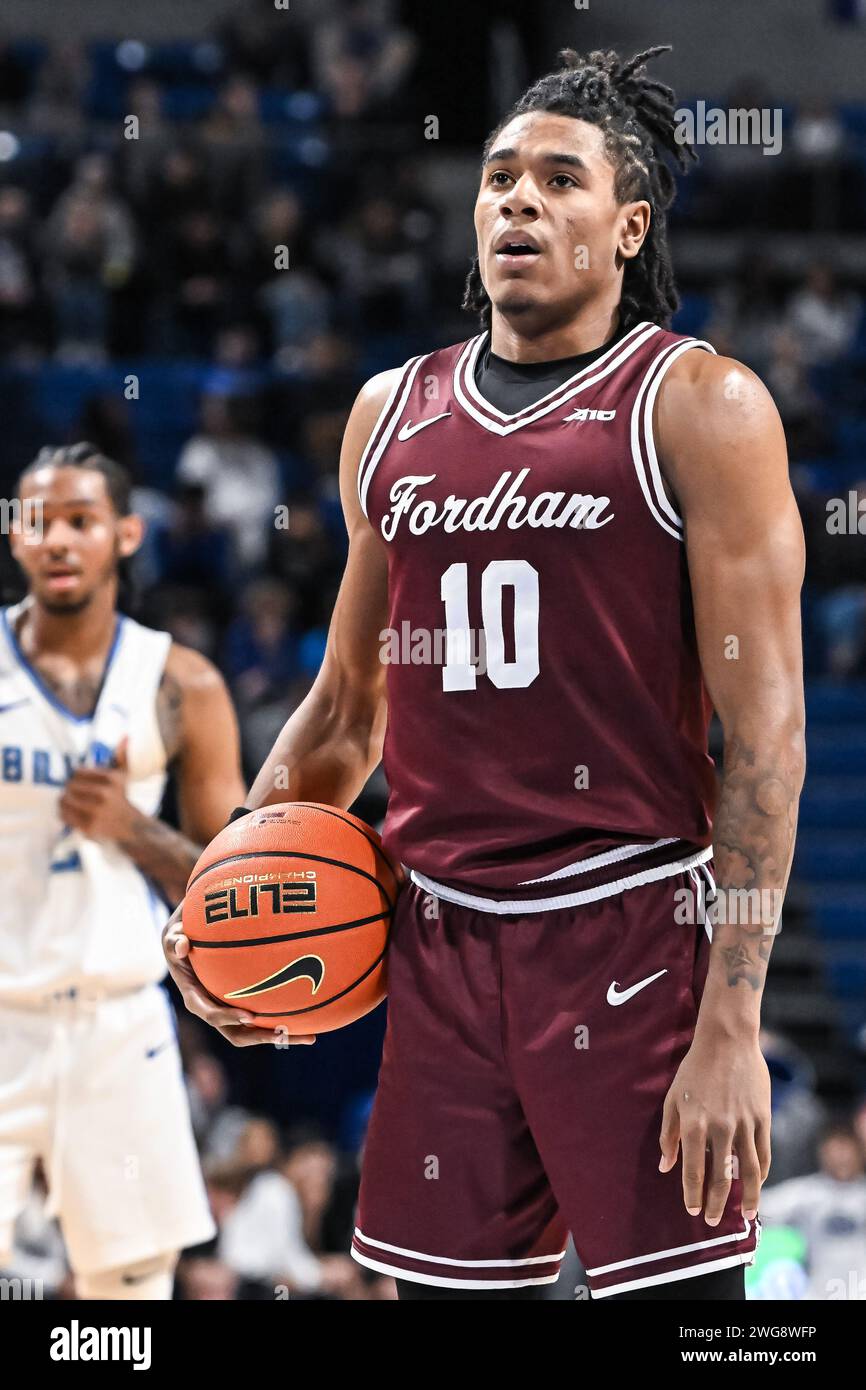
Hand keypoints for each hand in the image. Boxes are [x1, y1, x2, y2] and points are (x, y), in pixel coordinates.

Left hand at [59, 738, 136, 842]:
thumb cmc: (120, 797)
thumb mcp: (123, 775)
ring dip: (64, 801)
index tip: (80, 782)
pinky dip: (64, 814)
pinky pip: (64, 815)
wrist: (130, 826)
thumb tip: (126, 737)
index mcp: (110, 779)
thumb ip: (121, 756)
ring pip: (64, 800)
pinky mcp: (88, 826)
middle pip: (69, 786)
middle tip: (73, 793)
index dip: (76, 777)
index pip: (77, 772)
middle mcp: (103, 795)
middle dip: (69, 789)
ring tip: (70, 802)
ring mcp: (96, 812)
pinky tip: (72, 813)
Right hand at [162, 900, 316, 1048]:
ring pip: (255, 1032)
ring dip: (281, 1036)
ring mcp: (229, 1010)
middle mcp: (212, 1010)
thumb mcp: (172, 933)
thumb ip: (175, 939)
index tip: (249, 1016)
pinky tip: (311, 1016)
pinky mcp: (242, 1004)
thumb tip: (182, 946)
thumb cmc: (182, 934)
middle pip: (238, 1034)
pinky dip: (283, 1019)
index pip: (210, 1014)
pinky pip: (264, 1017)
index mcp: (194, 998)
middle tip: (288, 1033)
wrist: (187, 940)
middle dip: (263, 1038)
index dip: (228, 1018)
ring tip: (310, 1036)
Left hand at [659, 1027, 770, 1226]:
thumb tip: (665, 1167)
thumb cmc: (694, 1070)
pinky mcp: (762, 1118)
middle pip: (720, 1177)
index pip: (692, 1170)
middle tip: (714, 1221)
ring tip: (746, 1215)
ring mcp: (744, 1124)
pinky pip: (764, 1153)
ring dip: (748, 1197)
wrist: (726, 1041)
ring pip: (748, 1171)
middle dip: (717, 1203)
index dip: (692, 1194)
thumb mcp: (672, 1099)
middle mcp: (719, 1128)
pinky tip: (758, 1184)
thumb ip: (668, 1134)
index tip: (693, 1209)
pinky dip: (762, 1173)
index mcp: (693, 1124)